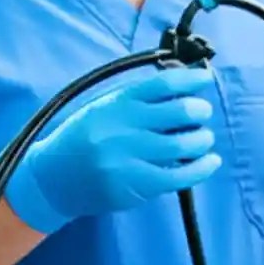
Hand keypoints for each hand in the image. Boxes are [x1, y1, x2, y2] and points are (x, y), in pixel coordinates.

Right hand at [7, 67, 222, 234]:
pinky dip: (202, 168)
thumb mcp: (104, 109)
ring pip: (184, 144)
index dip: (190, 80)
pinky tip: (210, 162)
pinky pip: (180, 176)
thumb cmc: (85, 140)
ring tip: (203, 139)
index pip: (162, 84)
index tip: (206, 79)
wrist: (52, 178)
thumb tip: (184, 89)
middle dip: (200, 111)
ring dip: (202, 139)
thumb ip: (138, 100)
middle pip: (179, 111)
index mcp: (115, 102)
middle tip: (202, 114)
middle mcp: (122, 126)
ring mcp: (128, 156)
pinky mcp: (135, 185)